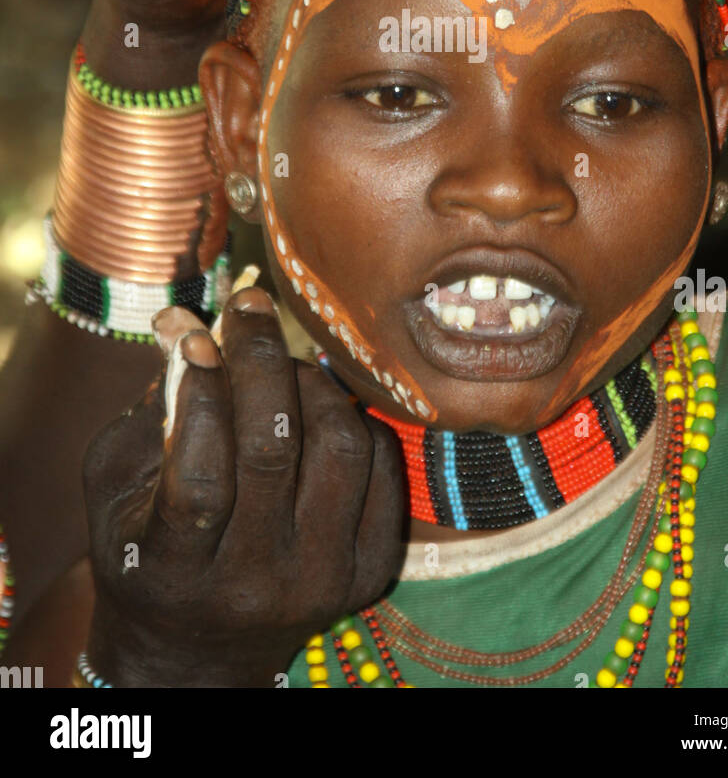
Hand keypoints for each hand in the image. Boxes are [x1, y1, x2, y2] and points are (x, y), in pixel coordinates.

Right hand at [83, 289, 403, 687]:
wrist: (199, 650)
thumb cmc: (145, 544)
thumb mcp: (119, 485)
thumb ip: (153, 408)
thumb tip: (186, 320)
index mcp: (176, 571)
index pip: (200, 477)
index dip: (200, 394)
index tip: (194, 332)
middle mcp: (253, 584)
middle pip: (272, 451)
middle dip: (259, 359)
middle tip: (247, 305)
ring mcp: (320, 580)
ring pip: (338, 447)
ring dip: (309, 382)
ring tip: (279, 365)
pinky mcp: (370, 571)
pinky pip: (381, 464)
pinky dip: (351, 417)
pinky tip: (316, 405)